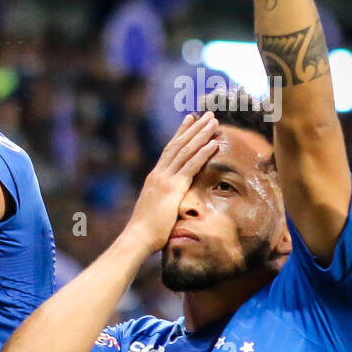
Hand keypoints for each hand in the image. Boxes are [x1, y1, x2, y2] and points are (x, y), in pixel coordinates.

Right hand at [123, 112, 219, 253]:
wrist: (137, 237)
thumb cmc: (146, 230)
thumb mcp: (156, 208)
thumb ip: (165, 199)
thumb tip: (172, 200)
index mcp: (155, 178)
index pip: (169, 150)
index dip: (181, 134)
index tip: (190, 120)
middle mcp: (158, 174)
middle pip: (178, 145)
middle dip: (193, 128)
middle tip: (206, 114)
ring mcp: (165, 179)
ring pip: (186, 151)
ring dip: (201, 135)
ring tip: (213, 121)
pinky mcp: (173, 188)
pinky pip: (191, 167)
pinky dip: (203, 153)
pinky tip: (213, 143)